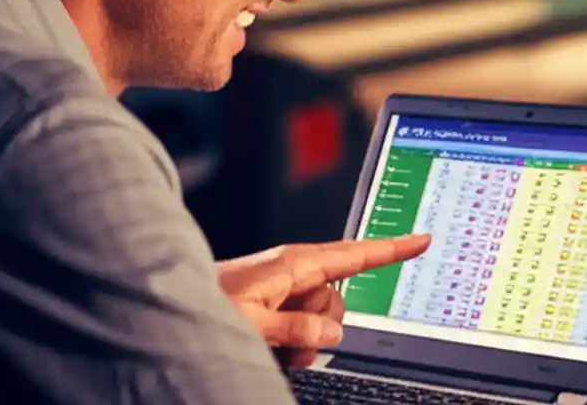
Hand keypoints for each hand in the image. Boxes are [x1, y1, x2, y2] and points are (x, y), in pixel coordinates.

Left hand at [217, 234, 430, 368]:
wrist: (165, 308)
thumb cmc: (200, 305)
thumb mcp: (254, 324)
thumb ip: (299, 327)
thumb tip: (333, 331)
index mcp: (294, 263)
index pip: (356, 254)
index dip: (393, 249)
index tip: (422, 239)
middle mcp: (292, 272)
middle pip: (338, 301)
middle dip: (323, 328)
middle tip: (290, 344)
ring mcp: (281, 289)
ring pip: (319, 319)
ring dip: (302, 341)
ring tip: (270, 347)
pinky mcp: (270, 304)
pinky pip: (299, 326)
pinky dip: (289, 343)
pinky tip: (266, 347)